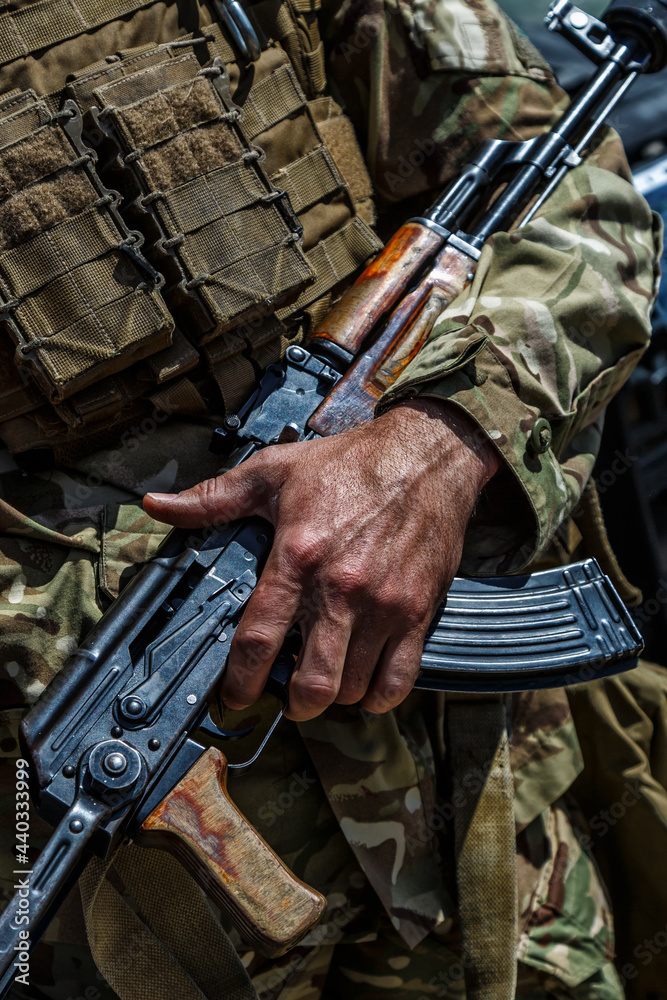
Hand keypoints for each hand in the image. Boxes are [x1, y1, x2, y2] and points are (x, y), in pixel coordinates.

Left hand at [143, 400, 498, 720]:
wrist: (427, 455)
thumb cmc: (350, 463)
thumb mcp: (274, 472)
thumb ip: (214, 499)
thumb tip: (157, 505)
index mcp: (298, 555)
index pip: (259, 637)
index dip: (240, 681)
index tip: (233, 697)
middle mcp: (342, 588)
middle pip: (314, 682)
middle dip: (293, 704)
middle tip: (285, 697)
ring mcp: (385, 604)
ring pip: (354, 687)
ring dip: (334, 695)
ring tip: (323, 679)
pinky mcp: (419, 611)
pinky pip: (399, 680)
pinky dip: (379, 695)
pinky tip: (365, 683)